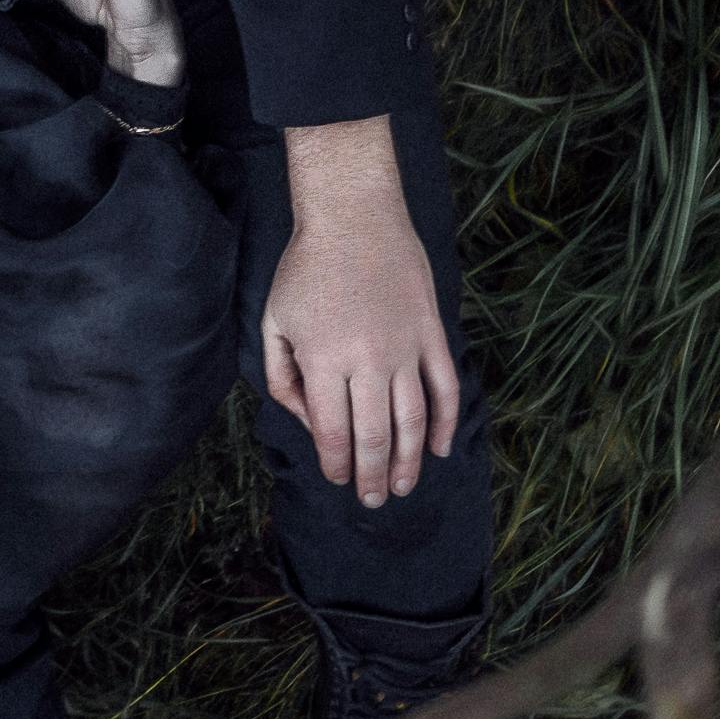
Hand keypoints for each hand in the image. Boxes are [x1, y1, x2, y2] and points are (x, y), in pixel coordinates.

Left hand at [264, 117, 460, 506]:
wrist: (354, 217)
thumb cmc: (306, 270)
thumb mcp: (274, 322)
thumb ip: (282, 377)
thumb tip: (306, 420)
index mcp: (324, 360)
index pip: (332, 431)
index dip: (335, 464)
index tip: (338, 480)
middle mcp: (367, 361)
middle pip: (374, 437)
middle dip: (372, 476)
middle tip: (373, 501)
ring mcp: (406, 348)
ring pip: (413, 421)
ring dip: (409, 462)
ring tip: (403, 487)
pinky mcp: (432, 332)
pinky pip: (445, 387)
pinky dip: (445, 423)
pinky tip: (439, 449)